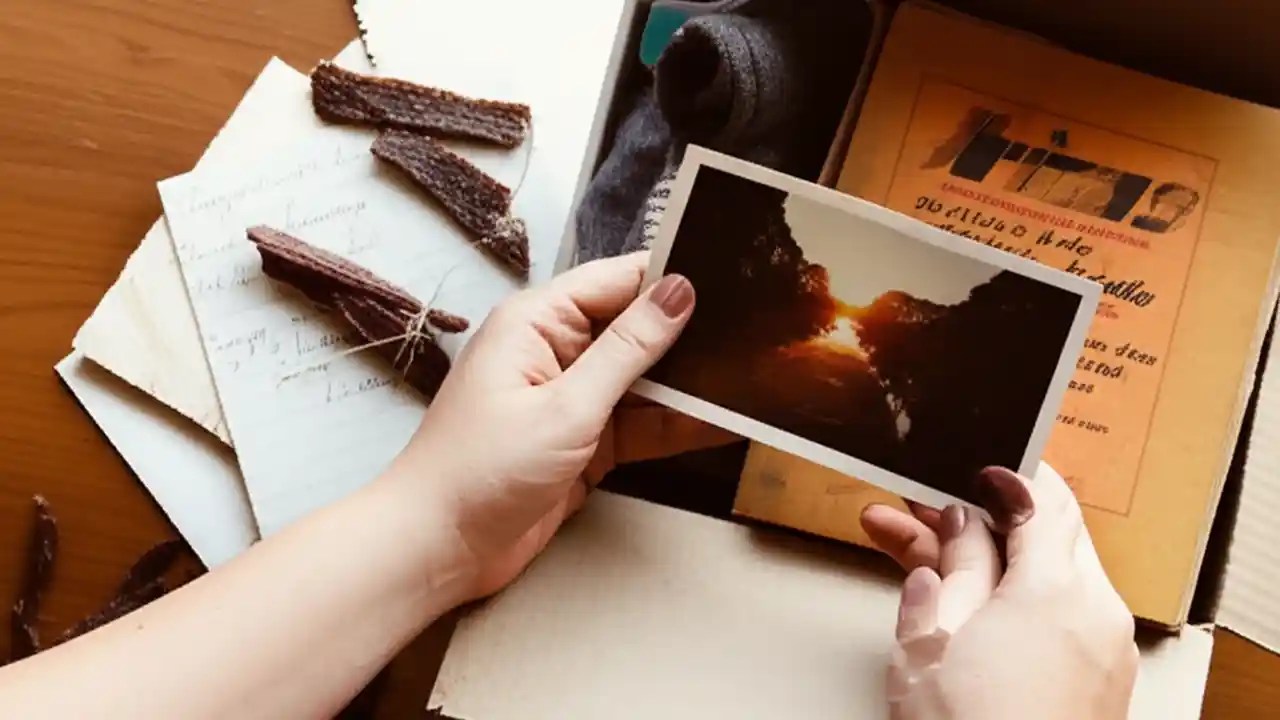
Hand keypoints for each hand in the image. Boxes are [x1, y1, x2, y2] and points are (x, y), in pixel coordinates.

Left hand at [384, 252, 735, 601]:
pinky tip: (721, 423)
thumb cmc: (478, 470)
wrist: (437, 549)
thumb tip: (677, 293)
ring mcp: (571, 399)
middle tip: (754, 334)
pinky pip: (639, 424)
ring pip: (645, 380)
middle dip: (689, 334)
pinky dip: (675, 426)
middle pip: (636, 328)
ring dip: (689, 386)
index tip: (731, 279)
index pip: (618, 281)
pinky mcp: (583, 442)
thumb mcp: (566, 405)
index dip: (670, 279)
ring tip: (751, 378)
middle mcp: (556, 351)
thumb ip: (628, 351)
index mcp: (538, 321)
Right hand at [860, 465, 1137, 719]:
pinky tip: (955, 608)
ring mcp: (1103, 653)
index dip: (997, 477)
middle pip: (1040, 538)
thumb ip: (950, 567)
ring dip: (983, 564)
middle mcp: (1096, 613)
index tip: (958, 473)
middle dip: (975, 522)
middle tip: (916, 517)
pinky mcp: (1096, 685)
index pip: (1041, 499)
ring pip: (1041, 580)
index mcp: (1057, 589)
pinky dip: (1009, 604)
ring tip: (913, 563)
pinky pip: (1055, 621)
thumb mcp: (932, 637)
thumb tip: (957, 530)